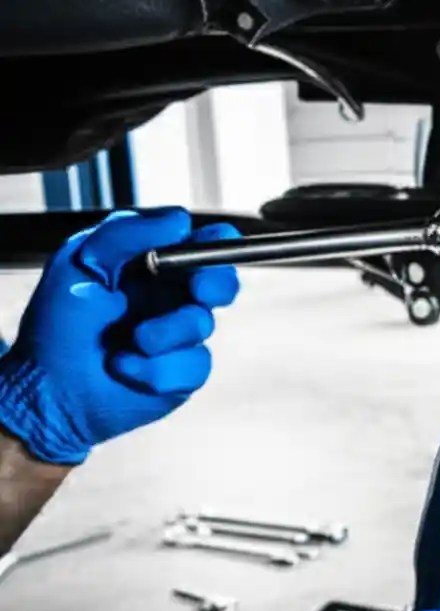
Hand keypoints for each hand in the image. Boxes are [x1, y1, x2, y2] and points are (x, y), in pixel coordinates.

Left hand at [0, 208, 239, 463]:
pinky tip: (126, 368)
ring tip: (132, 340)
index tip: (220, 240)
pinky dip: (156, 368)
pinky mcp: (182, 375)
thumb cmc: (57, 326)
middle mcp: (169, 300)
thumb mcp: (78, 262)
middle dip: (216, 282)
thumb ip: (125, 232)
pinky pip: (194, 364)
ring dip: (166, 332)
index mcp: (149, 268)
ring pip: (203, 324)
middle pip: (221, 282)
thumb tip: (179, 220)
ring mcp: (178, 338)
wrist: (47, 390)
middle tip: (199, 289)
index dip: (217, 242)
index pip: (197, 246)